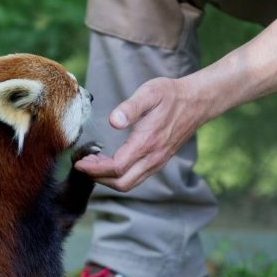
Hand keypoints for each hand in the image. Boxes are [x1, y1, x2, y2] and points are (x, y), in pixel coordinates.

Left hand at [75, 76, 207, 191]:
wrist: (197, 101)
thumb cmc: (171, 95)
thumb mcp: (149, 93)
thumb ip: (130, 107)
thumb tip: (113, 121)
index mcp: (148, 142)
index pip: (117, 167)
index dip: (95, 168)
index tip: (79, 162)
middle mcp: (153, 158)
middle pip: (122, 183)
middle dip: (98, 178)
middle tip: (83, 164)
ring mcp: (157, 162)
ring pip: (129, 183)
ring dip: (107, 179)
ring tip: (92, 163)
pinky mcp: (158, 162)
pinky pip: (136, 178)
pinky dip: (119, 176)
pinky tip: (109, 161)